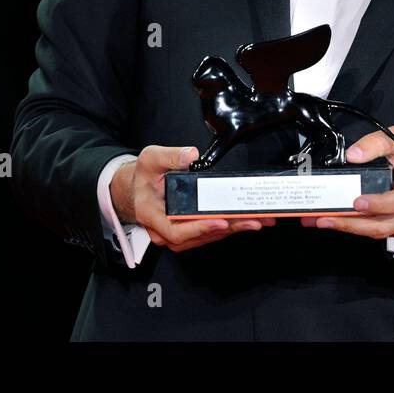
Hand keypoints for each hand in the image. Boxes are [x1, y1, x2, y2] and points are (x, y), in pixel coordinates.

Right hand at [111, 145, 274, 253]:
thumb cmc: (143, 176)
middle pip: (198, 236)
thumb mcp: (150, 159)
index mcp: (151, 215)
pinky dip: (228, 227)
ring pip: (206, 236)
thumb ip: (170, 156)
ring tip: (256, 220)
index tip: (220, 220)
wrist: (137, 188)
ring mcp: (176, 233)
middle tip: (252, 220)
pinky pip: (208, 232)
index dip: (199, 228)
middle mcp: (163, 230)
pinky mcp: (188, 231)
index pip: (176, 230)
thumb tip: (190, 155)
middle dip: (228, 228)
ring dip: (233, 229)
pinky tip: (244, 221)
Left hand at [301, 126, 393, 238]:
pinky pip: (379, 232)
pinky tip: (338, 221)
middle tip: (326, 218)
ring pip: (379, 232)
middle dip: (353, 224)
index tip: (357, 202)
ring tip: (323, 221)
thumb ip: (376, 143)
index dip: (379, 204)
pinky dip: (357, 229)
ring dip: (349, 229)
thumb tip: (353, 154)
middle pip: (385, 224)